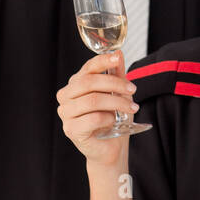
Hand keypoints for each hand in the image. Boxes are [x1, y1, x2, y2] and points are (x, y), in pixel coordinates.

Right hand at [57, 52, 137, 166]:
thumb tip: (118, 52)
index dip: (102, 61)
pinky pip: (93, 118)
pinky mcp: (71, 129)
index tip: (117, 58)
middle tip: (133, 90)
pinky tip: (113, 122)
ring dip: (116, 103)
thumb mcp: (118, 93)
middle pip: (89, 82)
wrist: (111, 147)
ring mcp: (66, 113)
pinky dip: (108, 118)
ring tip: (131, 108)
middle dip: (115, 84)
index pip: (87, 68)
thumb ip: (116, 73)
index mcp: (75, 84)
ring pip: (93, 100)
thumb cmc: (113, 119)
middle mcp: (66, 96)